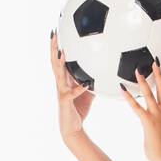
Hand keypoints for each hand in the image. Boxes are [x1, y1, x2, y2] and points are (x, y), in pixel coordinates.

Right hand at [50, 28, 93, 143]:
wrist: (73, 129)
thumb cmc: (79, 109)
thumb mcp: (89, 92)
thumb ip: (94, 81)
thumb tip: (107, 72)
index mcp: (65, 79)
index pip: (59, 59)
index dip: (58, 46)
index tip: (58, 31)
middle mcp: (60, 83)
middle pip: (54, 61)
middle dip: (54, 47)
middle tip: (54, 32)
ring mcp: (61, 91)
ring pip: (58, 74)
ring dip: (59, 62)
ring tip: (62, 51)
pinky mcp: (66, 101)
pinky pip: (73, 93)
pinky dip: (79, 88)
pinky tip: (86, 84)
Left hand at [120, 58, 160, 160]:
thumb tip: (158, 124)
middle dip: (159, 74)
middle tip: (156, 61)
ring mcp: (157, 116)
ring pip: (150, 95)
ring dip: (144, 82)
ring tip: (138, 70)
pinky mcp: (148, 121)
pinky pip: (137, 107)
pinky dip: (129, 98)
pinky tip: (123, 90)